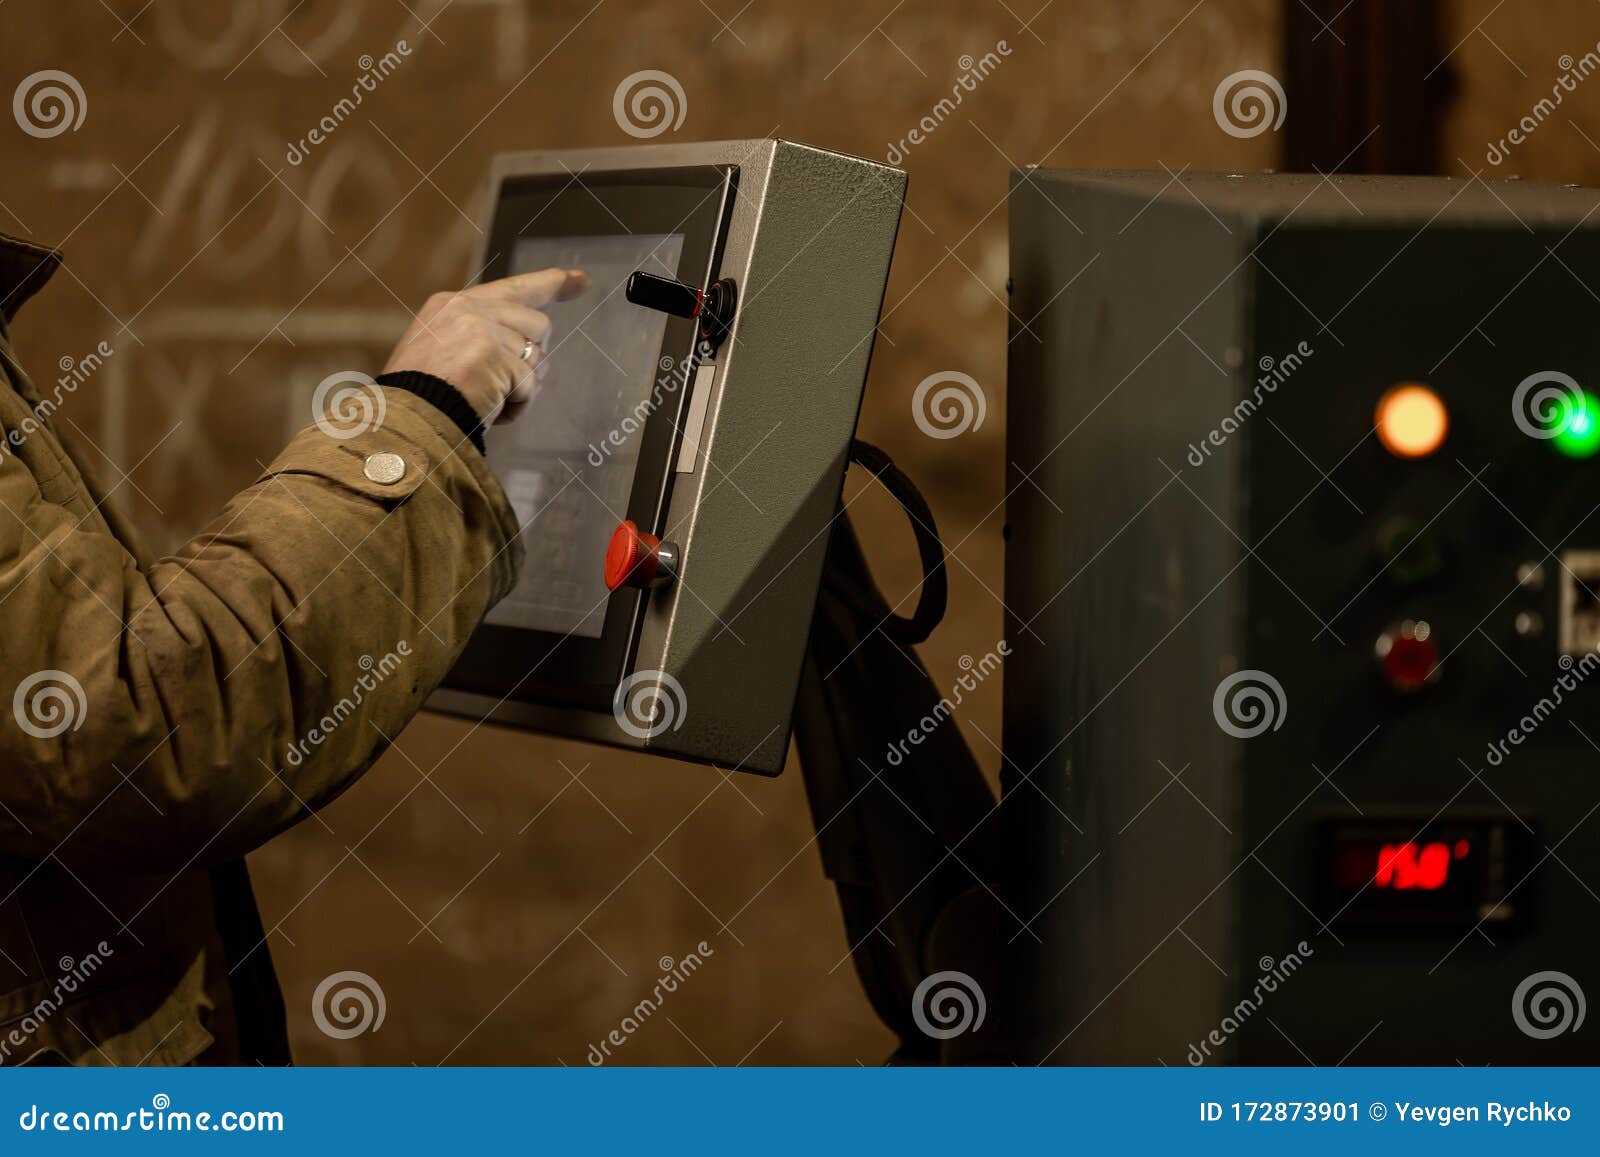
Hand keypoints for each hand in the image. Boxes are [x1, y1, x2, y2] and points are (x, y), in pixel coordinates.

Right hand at [384, 267, 589, 425]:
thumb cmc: (421, 397)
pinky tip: (493, 412)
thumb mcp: (442, 351)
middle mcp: (468, 309)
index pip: (514, 288)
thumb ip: (482, 335)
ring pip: (538, 356)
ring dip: (523, 387)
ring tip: (491, 400)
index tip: (580, 280)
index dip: (551, 283)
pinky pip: (529, 385)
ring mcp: (482, 330)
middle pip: (538, 324)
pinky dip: (518, 406)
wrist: (403, 421)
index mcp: (453, 304)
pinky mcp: (495, 356)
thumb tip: (533, 344)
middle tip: (508, 386)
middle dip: (533, 359)